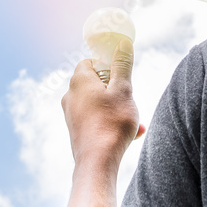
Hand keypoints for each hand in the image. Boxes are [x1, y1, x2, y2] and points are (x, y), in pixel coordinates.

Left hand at [61, 38, 145, 168]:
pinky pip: (96, 119)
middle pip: (96, 83)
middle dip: (116, 89)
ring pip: (99, 103)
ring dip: (117, 108)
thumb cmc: (111, 123)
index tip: (122, 75)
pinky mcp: (76, 130)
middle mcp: (70, 95)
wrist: (98, 164)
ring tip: (135, 121)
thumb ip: (122, 64)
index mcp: (79, 80)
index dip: (107, 65)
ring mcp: (71, 114)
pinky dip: (111, 122)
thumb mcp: (123, 90)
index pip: (90, 61)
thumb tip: (122, 43)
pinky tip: (131, 134)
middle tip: (130, 99)